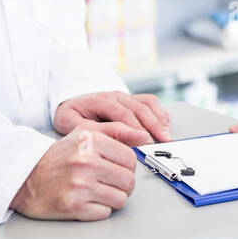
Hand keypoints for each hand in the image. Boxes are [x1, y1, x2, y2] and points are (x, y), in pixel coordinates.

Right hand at [10, 123, 137, 220]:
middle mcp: (85, 161)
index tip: (114, 167)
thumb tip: (145, 137)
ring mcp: (79, 185)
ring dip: (112, 198)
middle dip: (122, 184)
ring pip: (120, 199)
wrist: (25, 178)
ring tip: (96, 191)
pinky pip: (105, 213)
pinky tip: (86, 201)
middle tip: (107, 182)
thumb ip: (117, 130)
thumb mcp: (85, 132)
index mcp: (91, 141)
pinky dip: (99, 210)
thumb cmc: (58, 156)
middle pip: (129, 181)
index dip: (126, 166)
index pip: (131, 159)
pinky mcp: (73, 206)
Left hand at [54, 91, 170, 145]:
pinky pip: (151, 102)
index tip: (146, 142)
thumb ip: (88, 130)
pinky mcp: (133, 99)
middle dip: (154, 126)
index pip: (124, 114)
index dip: (136, 128)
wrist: (72, 101)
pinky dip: (160, 113)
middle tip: (163, 142)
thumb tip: (106, 140)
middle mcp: (117, 96)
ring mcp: (126, 96)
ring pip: (148, 104)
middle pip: (140, 109)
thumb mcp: (70, 122)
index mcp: (102, 100)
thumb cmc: (72, 114)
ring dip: (160, 120)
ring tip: (167, 136)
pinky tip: (165, 126)